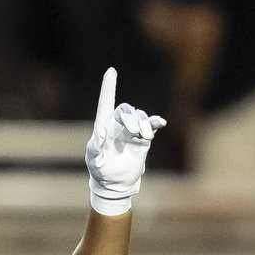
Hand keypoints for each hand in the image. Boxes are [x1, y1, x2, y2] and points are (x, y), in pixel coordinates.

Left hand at [86, 68, 164, 215]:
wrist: (115, 183)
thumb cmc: (100, 170)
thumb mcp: (94, 160)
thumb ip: (95, 146)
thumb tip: (100, 131)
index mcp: (103, 126)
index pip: (106, 103)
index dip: (108, 87)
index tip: (111, 71)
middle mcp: (118, 125)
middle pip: (125, 110)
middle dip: (130, 117)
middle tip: (133, 132)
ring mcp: (132, 130)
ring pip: (140, 116)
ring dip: (143, 123)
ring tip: (144, 136)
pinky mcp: (143, 138)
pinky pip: (151, 125)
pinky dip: (155, 122)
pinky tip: (160, 123)